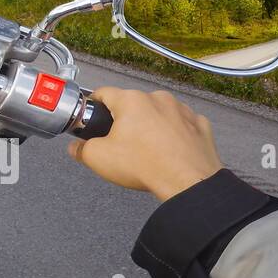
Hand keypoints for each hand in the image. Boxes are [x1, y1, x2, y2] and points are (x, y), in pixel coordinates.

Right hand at [67, 87, 221, 200]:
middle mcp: (158, 98)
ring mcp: (183, 110)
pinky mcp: (200, 125)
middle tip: (120, 143)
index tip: (93, 118)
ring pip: (158, 113)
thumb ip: (81, 149)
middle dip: (125, 120)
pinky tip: (170, 151)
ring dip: (151, 125)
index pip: (103, 93)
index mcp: (131, 100)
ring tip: (148, 150)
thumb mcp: (98, 158)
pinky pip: (182, 124)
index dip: (94, 106)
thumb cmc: (145, 166)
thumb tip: (77, 148)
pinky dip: (175, 134)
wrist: (188, 184)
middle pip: (132, 104)